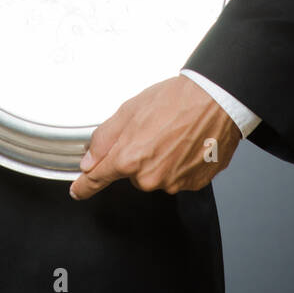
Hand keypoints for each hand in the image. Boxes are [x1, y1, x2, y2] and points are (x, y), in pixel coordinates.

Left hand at [69, 75, 240, 200]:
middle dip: (136, 156)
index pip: (98, 179)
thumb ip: (104, 138)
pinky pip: (178, 178)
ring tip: (175, 134)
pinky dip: (180, 164)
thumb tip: (90, 161)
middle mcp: (150, 177)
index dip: (85, 186)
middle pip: (132, 174)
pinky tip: (187, 144)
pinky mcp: (193, 184)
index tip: (77, 191)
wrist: (216, 100)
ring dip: (160, 161)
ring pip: (156, 176)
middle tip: (153, 132)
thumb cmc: (176, 100)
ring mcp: (173, 183)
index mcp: (129, 158)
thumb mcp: (129, 110)